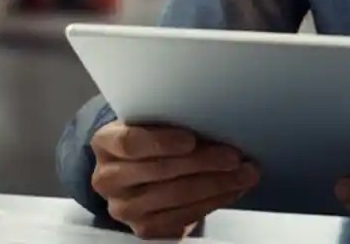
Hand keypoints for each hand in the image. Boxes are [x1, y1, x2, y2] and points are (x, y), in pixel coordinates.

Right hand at [91, 121, 260, 239]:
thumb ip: (169, 120)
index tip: (192, 139)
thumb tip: (216, 120)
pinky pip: (183, 217)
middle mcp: (108, 179)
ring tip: (244, 174)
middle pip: (160, 171)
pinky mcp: (143, 229)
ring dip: (217, 185)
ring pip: (176, 197)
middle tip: (235, 157)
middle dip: (204, 163)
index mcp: (104, 143)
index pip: (130, 143)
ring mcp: (124, 208)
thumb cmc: (147, 138)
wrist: (133, 172)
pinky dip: (213, 202)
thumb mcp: (147, 122)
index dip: (162, 142)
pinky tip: (232, 190)